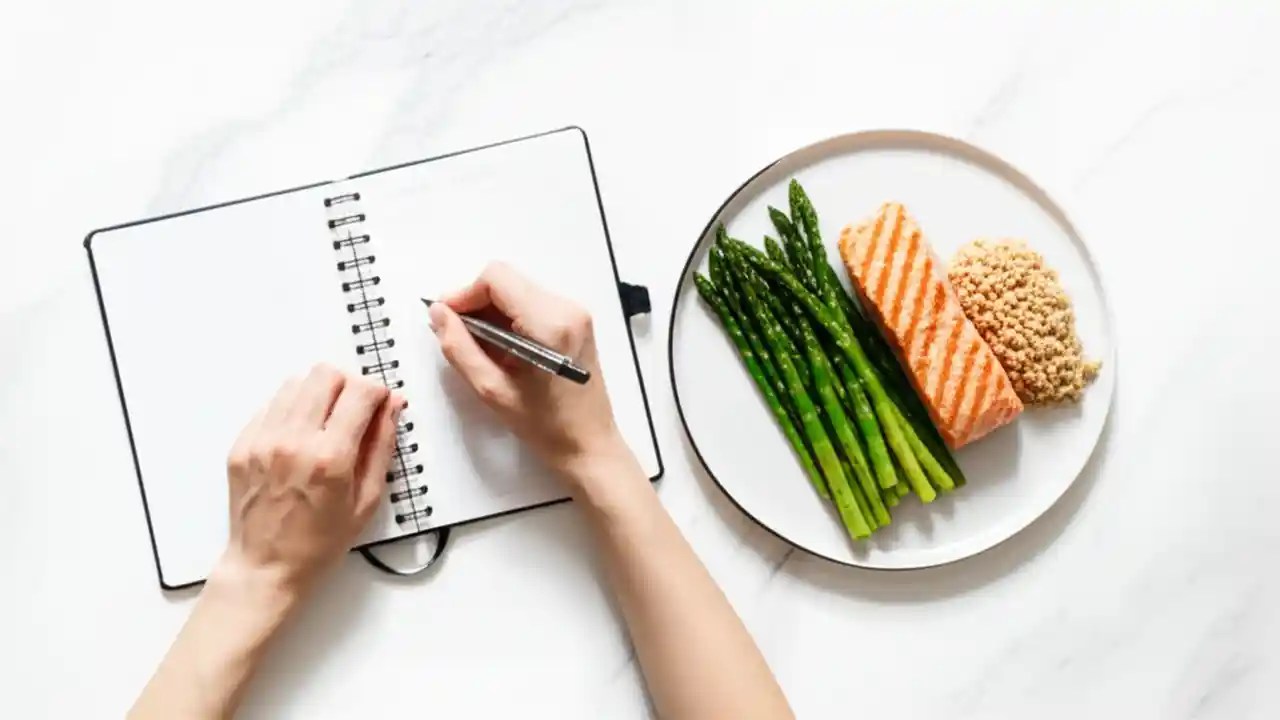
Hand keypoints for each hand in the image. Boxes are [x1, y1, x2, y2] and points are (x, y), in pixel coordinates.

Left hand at [219, 364, 402, 600]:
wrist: (266, 567)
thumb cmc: (319, 543)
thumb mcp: (367, 499)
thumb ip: (382, 445)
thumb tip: (392, 406)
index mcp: (331, 458)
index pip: (360, 392)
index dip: (377, 391)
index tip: (380, 403)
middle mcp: (293, 442)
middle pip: (325, 374)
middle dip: (347, 385)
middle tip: (352, 410)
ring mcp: (262, 441)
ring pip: (295, 382)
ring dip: (317, 395)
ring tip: (323, 426)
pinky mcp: (242, 445)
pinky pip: (270, 405)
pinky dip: (290, 411)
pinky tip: (298, 439)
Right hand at [428, 262, 625, 490]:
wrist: (590, 445)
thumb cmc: (547, 427)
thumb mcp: (492, 390)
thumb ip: (460, 347)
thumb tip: (439, 314)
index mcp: (550, 324)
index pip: (496, 278)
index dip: (464, 294)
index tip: (446, 317)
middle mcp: (567, 309)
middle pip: (507, 281)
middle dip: (476, 303)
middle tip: (458, 335)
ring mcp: (576, 314)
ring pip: (517, 290)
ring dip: (492, 312)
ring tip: (481, 348)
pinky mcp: (576, 322)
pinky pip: (532, 304)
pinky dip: (510, 318)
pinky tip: (502, 349)